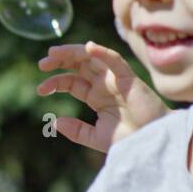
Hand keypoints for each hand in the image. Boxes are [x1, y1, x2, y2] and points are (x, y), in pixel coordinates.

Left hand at [37, 40, 168, 152]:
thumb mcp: (97, 137)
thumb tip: (55, 122)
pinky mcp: (129, 79)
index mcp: (96, 95)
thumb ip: (77, 131)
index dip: (55, 82)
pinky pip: (115, 61)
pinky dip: (103, 52)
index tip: (40, 90)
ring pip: (92, 57)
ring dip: (73, 52)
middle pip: (79, 64)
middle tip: (42, 64)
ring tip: (53, 53)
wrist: (153, 143)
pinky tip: (89, 48)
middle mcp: (104, 84)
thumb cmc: (130, 139)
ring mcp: (116, 79)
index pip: (72, 81)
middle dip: (60, 61)